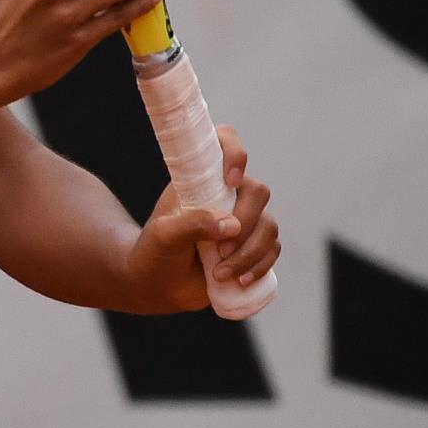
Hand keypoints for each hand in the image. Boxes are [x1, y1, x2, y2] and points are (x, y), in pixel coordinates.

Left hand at [122, 124, 278, 312]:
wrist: (157, 284)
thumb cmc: (154, 252)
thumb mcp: (162, 236)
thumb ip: (190, 224)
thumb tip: (231, 225)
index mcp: (202, 178)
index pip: (225, 143)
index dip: (235, 153)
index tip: (230, 180)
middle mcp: (228, 194)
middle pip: (258, 191)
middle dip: (245, 222)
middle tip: (221, 249)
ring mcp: (244, 219)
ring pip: (269, 225)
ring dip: (249, 253)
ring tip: (220, 273)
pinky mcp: (254, 246)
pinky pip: (273, 249)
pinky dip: (260, 265)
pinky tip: (240, 280)